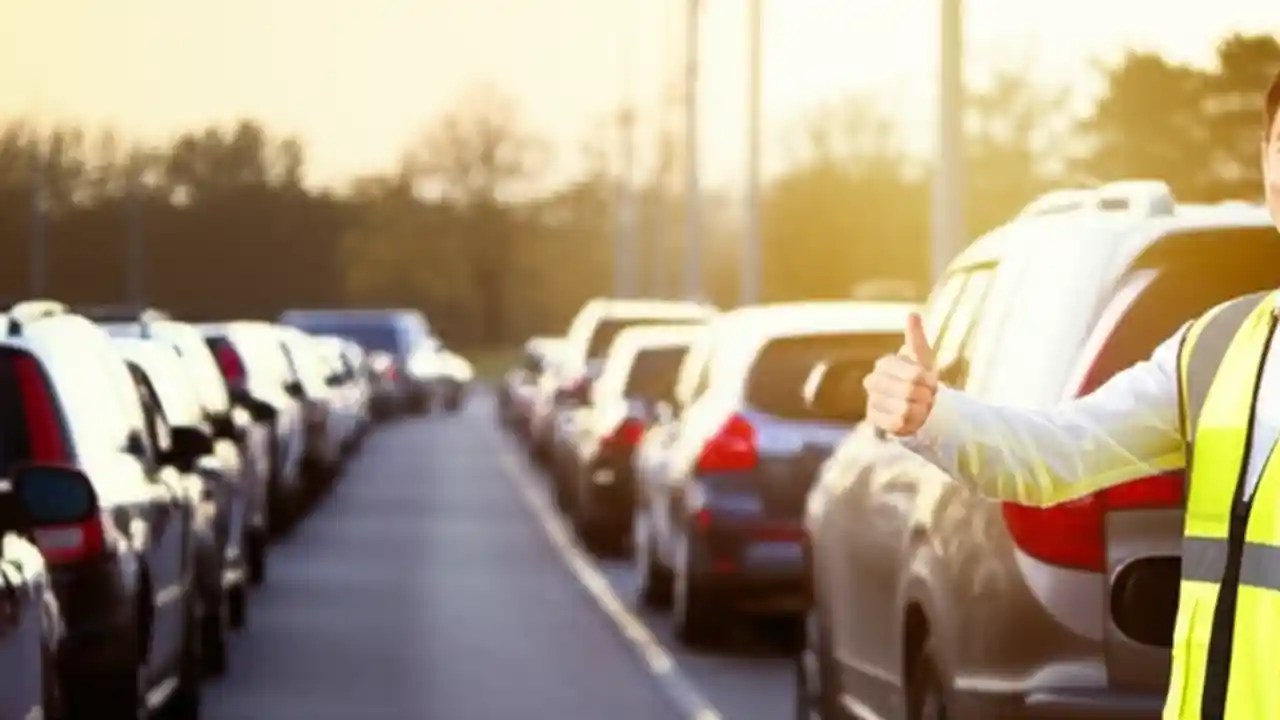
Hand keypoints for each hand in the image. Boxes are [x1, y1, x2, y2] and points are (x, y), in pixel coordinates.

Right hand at [863, 312, 938, 435]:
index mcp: (885, 363)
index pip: (914, 374)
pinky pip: (896, 423)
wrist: (916, 404)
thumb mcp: (923, 357)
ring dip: (920, 410)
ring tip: (921, 408)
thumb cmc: (921, 378)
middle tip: (928, 397)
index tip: (932, 382)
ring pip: (904, 408)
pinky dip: (909, 423)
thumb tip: (912, 313)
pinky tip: (912, 419)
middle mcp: (873, 381)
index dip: (928, 381)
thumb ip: (916, 337)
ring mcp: (871, 401)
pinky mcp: (873, 420)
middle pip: (908, 391)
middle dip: (924, 396)